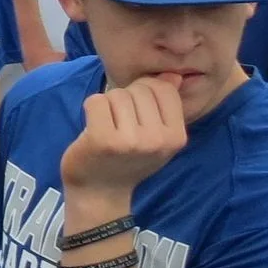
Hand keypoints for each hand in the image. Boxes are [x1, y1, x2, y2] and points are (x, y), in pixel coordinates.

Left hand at [60, 73, 187, 201]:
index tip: (137, 114)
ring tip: (109, 129)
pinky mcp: (103, 139)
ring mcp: (130, 141)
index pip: (163, 89)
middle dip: (125, 100)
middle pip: (139, 89)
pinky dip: (91, 109)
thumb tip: (172, 75)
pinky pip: (96, 101)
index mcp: (176, 137)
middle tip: (120, 126)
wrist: (99, 192)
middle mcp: (157, 140)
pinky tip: (93, 130)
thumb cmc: (127, 159)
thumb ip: (165, 105)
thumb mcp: (156, 136)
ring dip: (108, 107)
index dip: (145, 92)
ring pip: (117, 94)